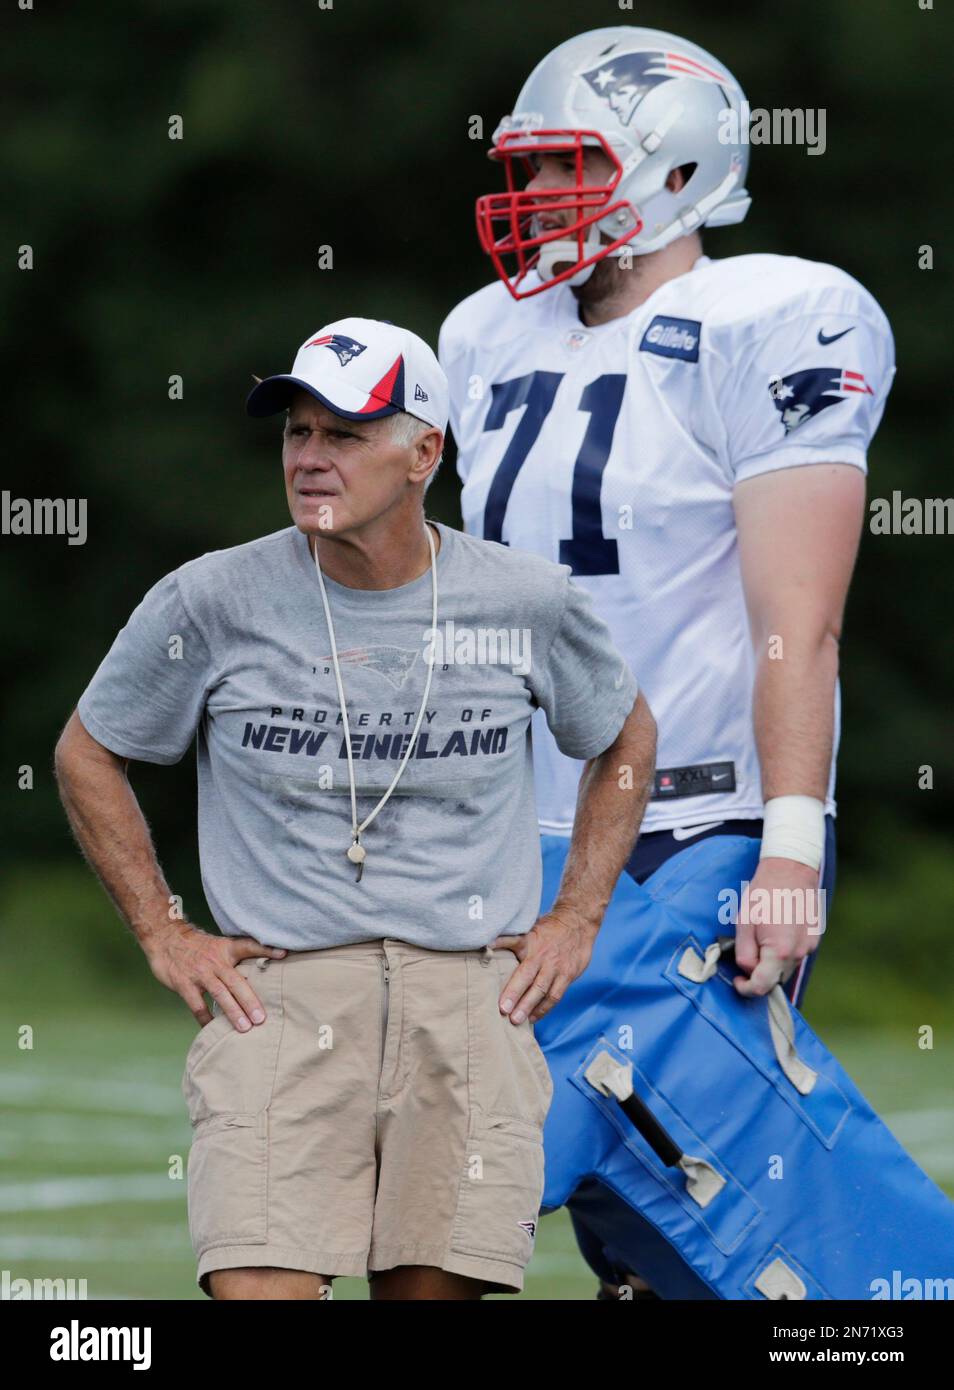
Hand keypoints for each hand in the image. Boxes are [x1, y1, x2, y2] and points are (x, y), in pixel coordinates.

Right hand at [145, 921, 286, 1031]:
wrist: (165, 938)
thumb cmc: (197, 946)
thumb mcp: (219, 946)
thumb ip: (237, 958)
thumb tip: (260, 973)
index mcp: (226, 950)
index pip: (249, 947)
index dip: (266, 949)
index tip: (284, 954)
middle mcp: (215, 961)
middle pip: (236, 981)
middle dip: (250, 1000)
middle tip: (262, 1018)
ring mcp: (200, 973)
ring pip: (219, 994)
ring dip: (233, 1012)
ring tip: (245, 1028)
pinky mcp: (184, 984)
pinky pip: (197, 1006)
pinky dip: (206, 1019)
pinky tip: (213, 1030)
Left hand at [491, 906, 597, 1024]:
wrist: (577, 922)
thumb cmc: (548, 928)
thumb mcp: (528, 930)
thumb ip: (508, 941)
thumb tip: (486, 946)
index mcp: (533, 948)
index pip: (522, 971)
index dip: (513, 988)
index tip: (502, 1004)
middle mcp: (546, 959)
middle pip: (533, 983)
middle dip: (520, 1001)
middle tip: (508, 1016)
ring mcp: (558, 968)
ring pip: (545, 992)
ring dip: (532, 1008)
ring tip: (519, 1021)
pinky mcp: (569, 975)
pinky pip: (557, 995)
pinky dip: (545, 1008)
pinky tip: (534, 1016)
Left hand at [733, 857, 823, 996]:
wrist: (790, 869)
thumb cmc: (764, 893)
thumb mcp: (744, 923)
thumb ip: (744, 953)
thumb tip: (748, 970)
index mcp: (779, 951)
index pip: (762, 986)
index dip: (746, 989)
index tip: (737, 981)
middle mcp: (799, 953)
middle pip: (776, 978)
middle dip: (760, 973)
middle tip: (748, 952)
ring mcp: (810, 946)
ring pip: (787, 968)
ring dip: (773, 962)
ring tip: (762, 936)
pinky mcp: (815, 939)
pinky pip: (796, 955)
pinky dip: (784, 952)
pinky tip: (776, 931)